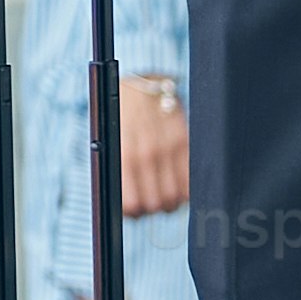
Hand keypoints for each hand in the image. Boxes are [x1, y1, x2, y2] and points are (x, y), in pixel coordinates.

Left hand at [116, 75, 188, 217]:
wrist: (141, 86)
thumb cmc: (121, 119)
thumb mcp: (111, 144)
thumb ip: (119, 173)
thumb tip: (128, 208)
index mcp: (123, 157)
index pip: (132, 206)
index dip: (134, 213)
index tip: (136, 209)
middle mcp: (146, 154)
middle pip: (155, 205)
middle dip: (153, 208)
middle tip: (151, 200)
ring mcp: (168, 148)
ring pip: (174, 197)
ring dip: (170, 201)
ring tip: (166, 193)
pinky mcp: (184, 141)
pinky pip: (189, 180)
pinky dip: (186, 190)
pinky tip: (179, 184)